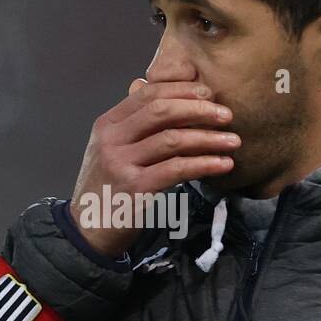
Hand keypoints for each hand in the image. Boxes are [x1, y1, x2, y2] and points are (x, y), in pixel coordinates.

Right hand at [68, 78, 238, 257]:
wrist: (87, 230)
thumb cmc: (107, 187)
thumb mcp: (112, 150)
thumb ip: (135, 126)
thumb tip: (168, 97)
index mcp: (108, 124)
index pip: (148, 93)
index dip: (182, 89)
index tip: (209, 93)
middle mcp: (112, 140)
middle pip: (161, 111)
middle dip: (199, 109)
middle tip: (227, 114)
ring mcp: (121, 164)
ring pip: (172, 140)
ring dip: (208, 138)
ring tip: (233, 141)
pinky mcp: (135, 189)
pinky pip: (176, 169)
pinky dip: (204, 164)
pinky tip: (223, 164)